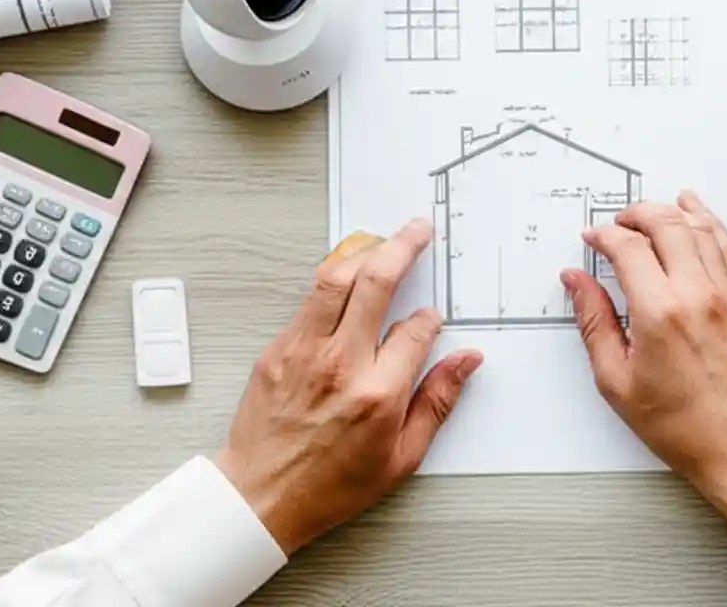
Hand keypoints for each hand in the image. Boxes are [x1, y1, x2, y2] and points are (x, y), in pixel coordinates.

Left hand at [215, 219, 482, 553]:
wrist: (260, 496)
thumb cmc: (328, 486)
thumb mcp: (402, 458)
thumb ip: (437, 402)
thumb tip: (465, 362)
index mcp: (377, 394)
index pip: (415, 329)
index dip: (429, 318)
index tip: (430, 320)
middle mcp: (340, 364)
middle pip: (376, 282)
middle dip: (403, 247)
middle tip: (418, 231)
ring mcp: (303, 351)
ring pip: (336, 278)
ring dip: (364, 250)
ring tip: (382, 240)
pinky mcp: (277, 349)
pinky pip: (308, 300)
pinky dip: (331, 280)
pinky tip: (345, 276)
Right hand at [561, 192, 726, 536]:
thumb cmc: (684, 427)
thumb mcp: (617, 381)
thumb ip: (594, 322)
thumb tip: (577, 283)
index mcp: (660, 312)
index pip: (627, 248)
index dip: (603, 235)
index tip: (592, 239)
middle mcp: (698, 294)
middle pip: (666, 224)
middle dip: (636, 213)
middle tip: (618, 221)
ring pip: (701, 228)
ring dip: (673, 210)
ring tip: (655, 207)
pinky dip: (711, 224)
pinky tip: (700, 217)